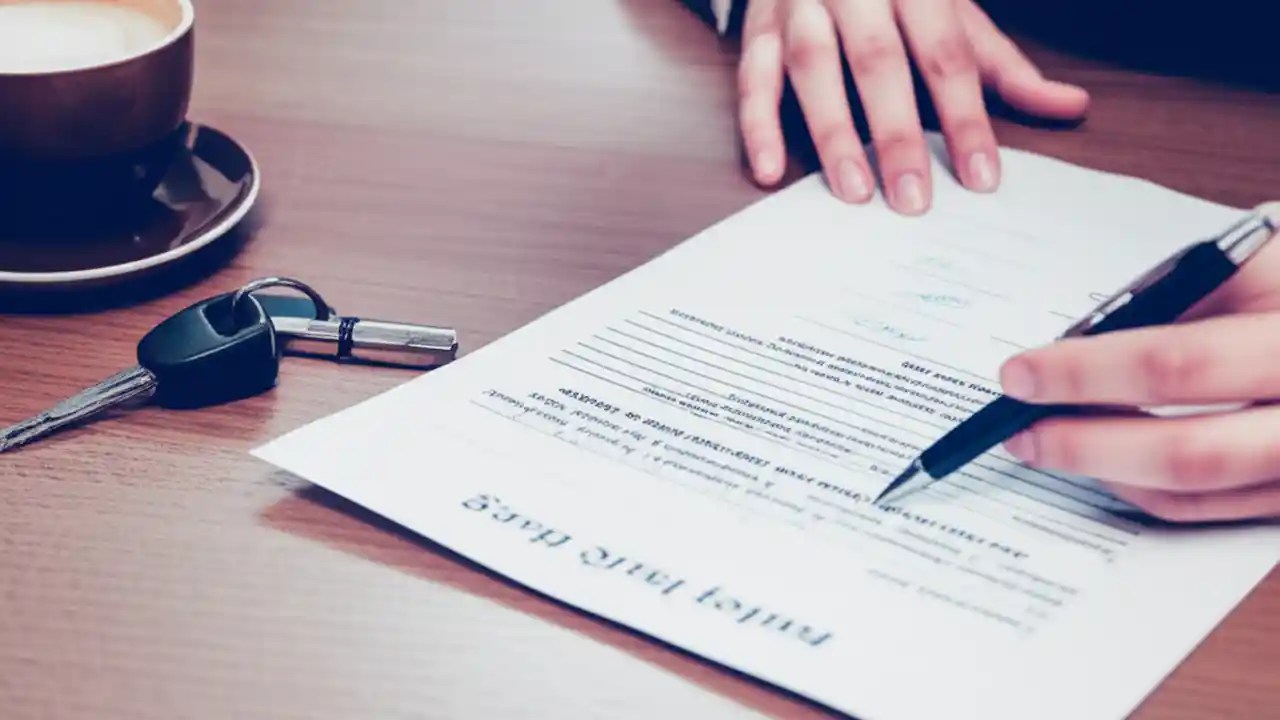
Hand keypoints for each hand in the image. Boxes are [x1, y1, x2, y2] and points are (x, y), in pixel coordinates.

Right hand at [737, 0, 1088, 213]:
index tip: (980, 177)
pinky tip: (769, 170)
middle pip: (879, 62)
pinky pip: (752, 76)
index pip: (947, 55)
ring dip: (832, 133)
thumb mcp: (951, 11)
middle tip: (912, 200)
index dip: (966, 117)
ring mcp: (801, 4)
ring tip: (854, 192)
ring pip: (813, 66)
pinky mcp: (758, 26)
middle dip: (897, 134)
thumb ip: (1000, 64)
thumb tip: (1070, 105)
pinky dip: (758, 124)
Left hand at [997, 208, 1279, 521]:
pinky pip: (1213, 508)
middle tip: (1018, 431)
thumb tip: (1083, 338)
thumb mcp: (1262, 256)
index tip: (1020, 373)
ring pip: (1196, 490)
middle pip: (1187, 452)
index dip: (1087, 373)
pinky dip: (1144, 489)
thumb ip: (1182, 290)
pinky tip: (1101, 464)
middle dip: (1085, 444)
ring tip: (1042, 445)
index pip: (1178, 363)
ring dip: (1105, 470)